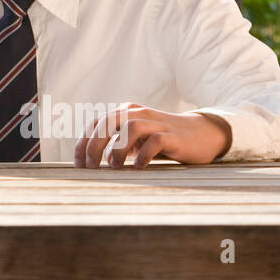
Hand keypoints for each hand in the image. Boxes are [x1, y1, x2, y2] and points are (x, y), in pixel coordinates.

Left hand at [74, 102, 231, 168]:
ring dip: (118, 149)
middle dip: (94, 145)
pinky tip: (139, 167)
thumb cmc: (162, 139)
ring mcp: (156, 122)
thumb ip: (117, 145)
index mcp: (125, 112)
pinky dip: (143, 154)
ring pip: (130, 128)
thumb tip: (94, 163)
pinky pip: (155, 140)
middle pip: (107, 122)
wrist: (201, 134)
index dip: (83, 143)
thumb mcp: (136, 140)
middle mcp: (138, 113)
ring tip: (116, 167)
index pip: (96, 123)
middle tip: (90, 167)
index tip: (78, 165)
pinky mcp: (173, 135)